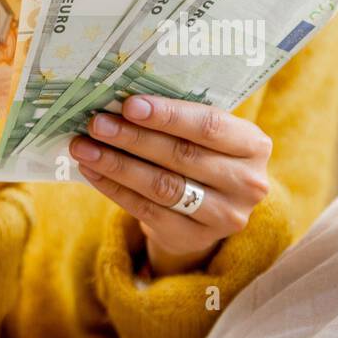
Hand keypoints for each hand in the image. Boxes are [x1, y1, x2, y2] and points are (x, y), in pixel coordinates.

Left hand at [69, 95, 272, 276]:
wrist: (207, 213)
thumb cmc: (201, 158)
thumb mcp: (204, 137)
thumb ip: (178, 120)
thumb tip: (120, 100)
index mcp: (254, 145)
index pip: (210, 126)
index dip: (168, 115)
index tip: (129, 105)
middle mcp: (247, 182)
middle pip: (182, 156)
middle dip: (133, 138)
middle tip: (96, 124)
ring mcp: (224, 215)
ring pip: (161, 186)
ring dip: (117, 164)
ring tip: (83, 147)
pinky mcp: (194, 237)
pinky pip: (146, 210)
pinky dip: (114, 188)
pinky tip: (91, 171)